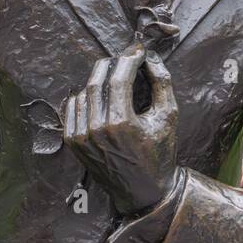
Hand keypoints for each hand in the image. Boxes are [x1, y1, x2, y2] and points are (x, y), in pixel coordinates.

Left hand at [64, 42, 177, 215]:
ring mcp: (80, 137)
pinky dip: (84, 96)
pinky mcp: (73, 143)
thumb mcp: (169, 116)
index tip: (138, 50)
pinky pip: (73, 108)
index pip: (119, 78)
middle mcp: (95, 130)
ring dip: (99, 78)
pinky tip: (99, 93)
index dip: (129, 59)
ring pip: (83, 93)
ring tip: (116, 74)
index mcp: (120, 123)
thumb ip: (162, 82)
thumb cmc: (160, 153)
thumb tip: (151, 58)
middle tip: (126, 56)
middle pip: (97, 82)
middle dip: (112, 63)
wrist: (143, 191)